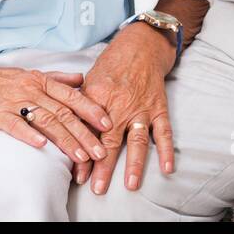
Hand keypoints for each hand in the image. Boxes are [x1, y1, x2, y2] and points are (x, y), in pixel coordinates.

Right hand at [0, 42, 111, 171]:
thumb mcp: (30, 74)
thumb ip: (57, 78)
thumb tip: (81, 79)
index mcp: (40, 80)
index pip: (71, 96)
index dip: (91, 110)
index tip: (108, 123)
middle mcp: (30, 89)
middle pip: (63, 113)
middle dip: (84, 133)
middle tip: (100, 150)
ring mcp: (13, 101)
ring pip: (45, 121)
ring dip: (65, 140)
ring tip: (80, 156)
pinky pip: (15, 124)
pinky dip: (29, 134)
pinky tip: (42, 146)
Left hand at [80, 23, 176, 194]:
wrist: (141, 46)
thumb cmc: (112, 65)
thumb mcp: (90, 81)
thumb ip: (80, 107)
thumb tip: (67, 132)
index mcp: (98, 96)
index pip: (87, 131)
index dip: (82, 153)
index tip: (78, 175)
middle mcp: (120, 104)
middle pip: (110, 139)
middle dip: (103, 165)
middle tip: (97, 187)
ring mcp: (141, 107)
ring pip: (137, 139)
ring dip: (134, 163)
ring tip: (130, 184)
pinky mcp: (158, 107)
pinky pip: (164, 132)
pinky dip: (166, 150)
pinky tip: (166, 168)